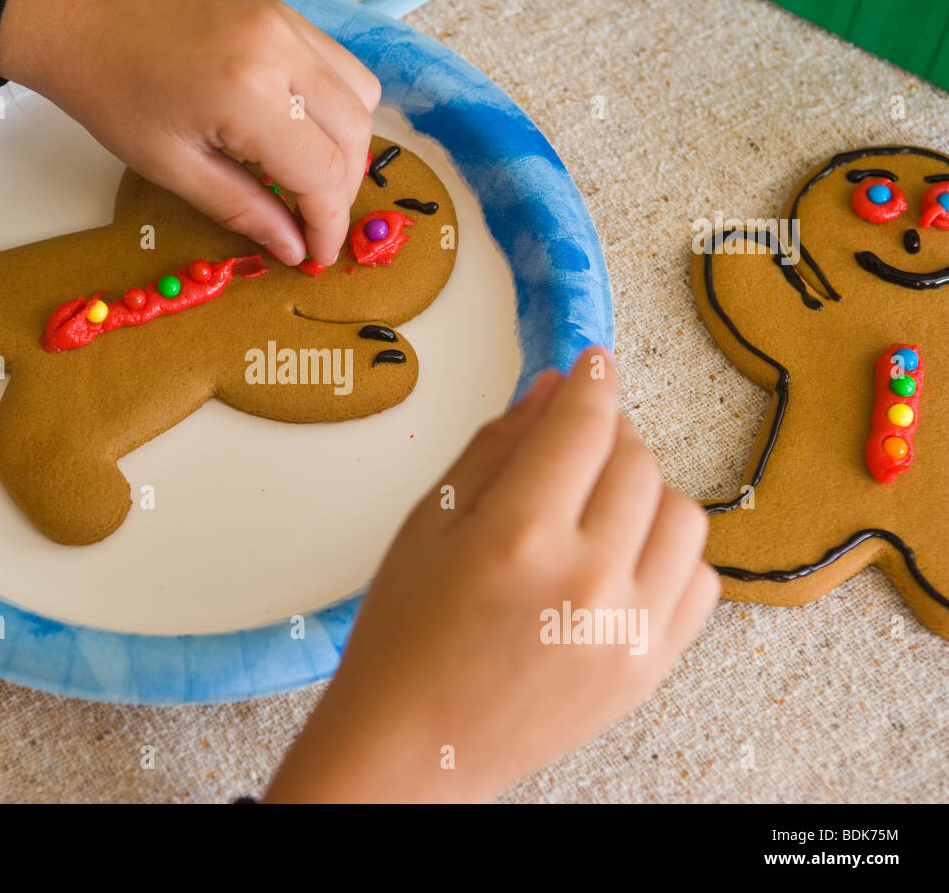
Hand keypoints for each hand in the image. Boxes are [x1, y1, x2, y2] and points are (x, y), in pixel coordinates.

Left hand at [0, 0, 379, 266]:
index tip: (318, 255)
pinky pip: (338, 63)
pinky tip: (295, 131)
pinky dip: (334, 105)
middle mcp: (282, 50)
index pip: (325, 173)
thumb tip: (291, 247)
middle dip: (341, 190)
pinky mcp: (282, 11)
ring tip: (305, 176)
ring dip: (346, 145)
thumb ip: (241, 209)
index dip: (328, 224)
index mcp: (248, 94)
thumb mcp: (170, 166)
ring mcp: (287, 22)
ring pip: (361, 95)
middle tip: (309, 222)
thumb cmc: (110, 91)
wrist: (77, 14)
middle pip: (355, 134)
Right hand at [265, 349, 718, 801]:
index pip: (583, 425)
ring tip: (597, 504)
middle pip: (637, 461)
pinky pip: (699, 579)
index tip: (594, 362)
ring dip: (645, 491)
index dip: (591, 380)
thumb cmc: (406, 637)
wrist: (417, 744)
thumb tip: (553, 391)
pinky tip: (620, 556)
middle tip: (577, 439)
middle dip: (610, 433)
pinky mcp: (652, 667)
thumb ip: (495, 447)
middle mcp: (586, 580)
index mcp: (518, 537)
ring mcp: (629, 630)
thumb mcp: (428, 524)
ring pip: (682, 514)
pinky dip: (668, 552)